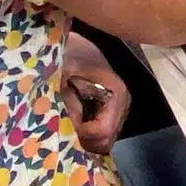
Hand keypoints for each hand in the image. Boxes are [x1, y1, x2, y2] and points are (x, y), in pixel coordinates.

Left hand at [59, 32, 130, 154]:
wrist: (73, 45)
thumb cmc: (69, 56)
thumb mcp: (63, 76)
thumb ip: (68, 101)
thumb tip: (69, 130)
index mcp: (116, 93)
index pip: (104, 130)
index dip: (82, 134)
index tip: (64, 125)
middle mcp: (123, 104)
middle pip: (106, 140)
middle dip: (83, 141)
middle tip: (63, 131)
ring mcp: (119, 109)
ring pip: (104, 141)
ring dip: (84, 140)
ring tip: (66, 127)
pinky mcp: (111, 112)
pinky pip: (101, 134)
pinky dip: (86, 136)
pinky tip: (72, 125)